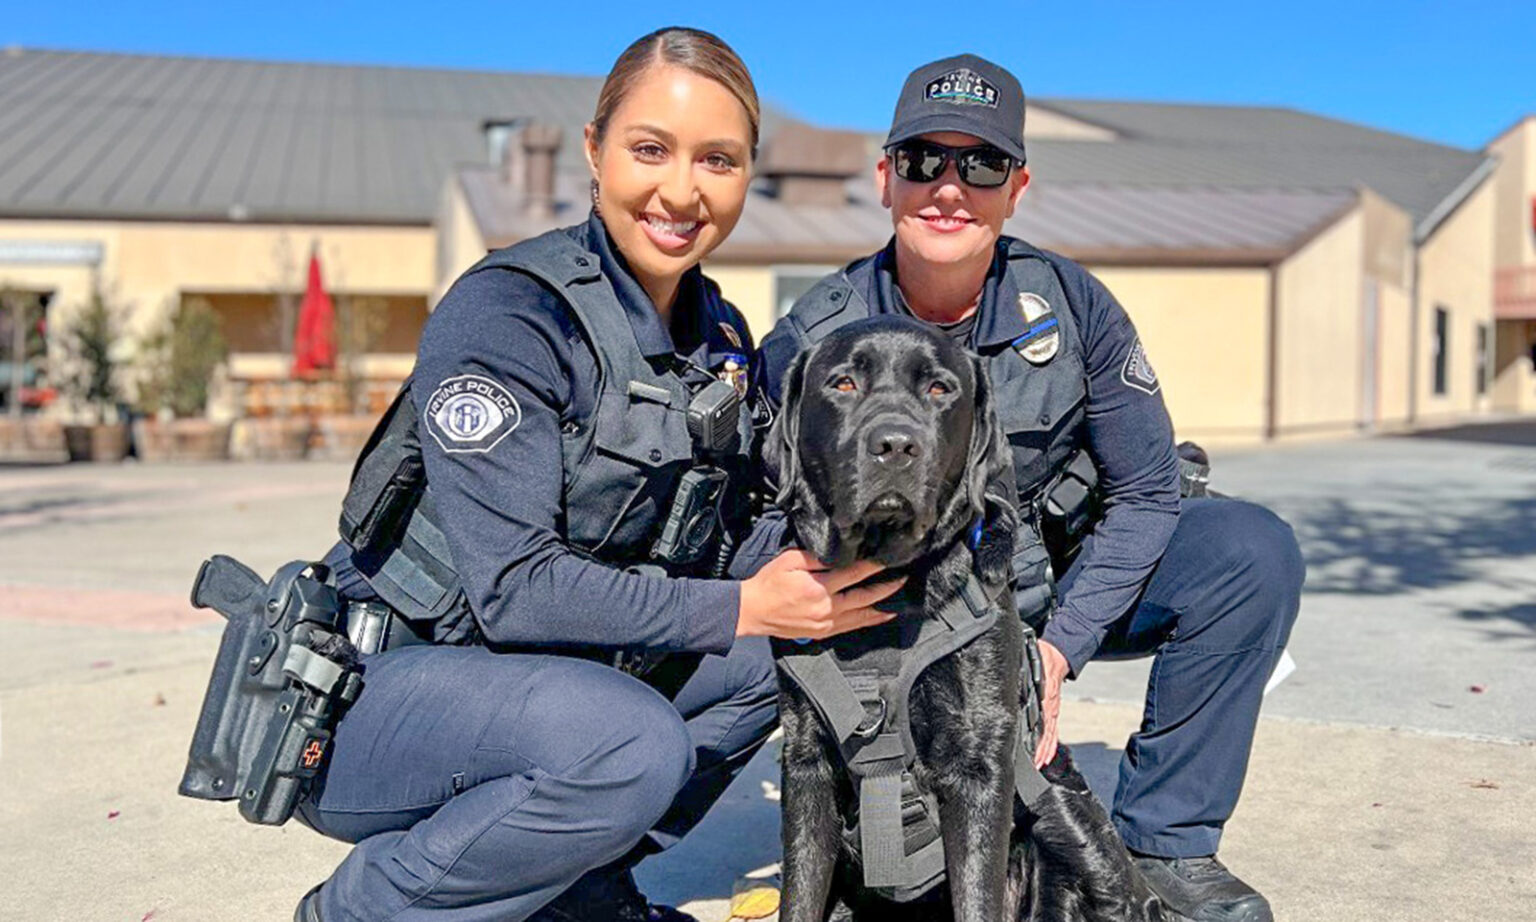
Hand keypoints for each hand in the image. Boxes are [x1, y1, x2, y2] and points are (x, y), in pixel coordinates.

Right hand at [737, 549, 904, 639]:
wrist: (753, 611)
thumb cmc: (769, 582)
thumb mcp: (789, 561)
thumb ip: (815, 557)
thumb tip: (840, 554)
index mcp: (818, 588)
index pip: (853, 574)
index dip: (873, 567)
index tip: (888, 560)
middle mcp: (826, 608)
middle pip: (864, 597)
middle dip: (886, 588)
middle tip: (902, 579)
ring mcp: (826, 623)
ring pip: (861, 616)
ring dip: (882, 607)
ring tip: (899, 601)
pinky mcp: (823, 633)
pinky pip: (851, 627)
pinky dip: (868, 621)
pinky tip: (879, 617)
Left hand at [1033, 639, 1070, 767]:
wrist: (1058, 653)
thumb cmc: (1042, 657)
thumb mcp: (1031, 661)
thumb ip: (1022, 672)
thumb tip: (1010, 681)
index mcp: (1044, 695)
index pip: (1040, 720)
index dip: (1036, 737)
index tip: (1030, 751)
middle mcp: (1050, 706)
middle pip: (1046, 733)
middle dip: (1039, 750)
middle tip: (1033, 766)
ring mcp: (1053, 709)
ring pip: (1050, 734)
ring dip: (1045, 751)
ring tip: (1039, 765)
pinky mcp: (1053, 711)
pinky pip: (1053, 730)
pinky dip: (1050, 744)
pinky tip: (1046, 756)